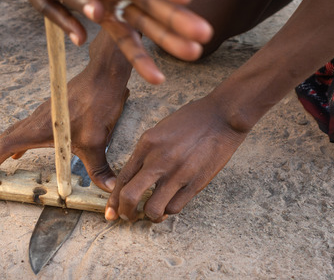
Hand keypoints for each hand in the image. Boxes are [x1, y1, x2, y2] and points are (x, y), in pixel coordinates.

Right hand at [0, 61, 130, 191]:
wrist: (103, 76)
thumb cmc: (98, 104)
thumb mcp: (99, 141)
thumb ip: (99, 168)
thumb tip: (110, 190)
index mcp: (40, 128)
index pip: (8, 145)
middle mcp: (36, 120)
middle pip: (4, 139)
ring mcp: (41, 115)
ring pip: (12, 133)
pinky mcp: (49, 112)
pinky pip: (23, 128)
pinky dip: (13, 141)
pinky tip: (17, 151)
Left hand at [105, 95, 246, 222]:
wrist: (221, 117)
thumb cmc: (192, 120)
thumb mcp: (160, 130)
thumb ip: (147, 152)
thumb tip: (138, 174)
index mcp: (146, 144)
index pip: (122, 178)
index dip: (114, 199)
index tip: (112, 209)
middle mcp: (158, 160)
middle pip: (129, 196)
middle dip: (124, 212)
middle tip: (126, 217)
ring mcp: (177, 174)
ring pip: (152, 209)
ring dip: (149, 215)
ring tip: (152, 213)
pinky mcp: (194, 183)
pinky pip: (174, 207)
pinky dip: (169, 210)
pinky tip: (170, 204)